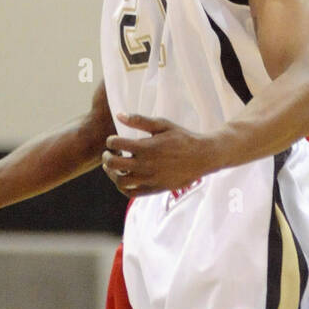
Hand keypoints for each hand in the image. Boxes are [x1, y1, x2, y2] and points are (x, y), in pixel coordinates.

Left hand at [102, 114, 218, 197]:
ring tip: (113, 167)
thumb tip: (119, 115)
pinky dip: (123, 187)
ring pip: (120, 181)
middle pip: (114, 164)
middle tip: (109, 153)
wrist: (201, 156)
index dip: (111, 140)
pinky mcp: (154, 189)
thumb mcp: (162, 124)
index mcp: (146, 147)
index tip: (114, 140)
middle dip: (107, 157)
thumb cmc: (182, 137)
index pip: (116, 144)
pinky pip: (132, 193)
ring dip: (112, 173)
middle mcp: (146, 165)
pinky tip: (124, 178)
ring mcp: (150, 179)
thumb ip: (139, 120)